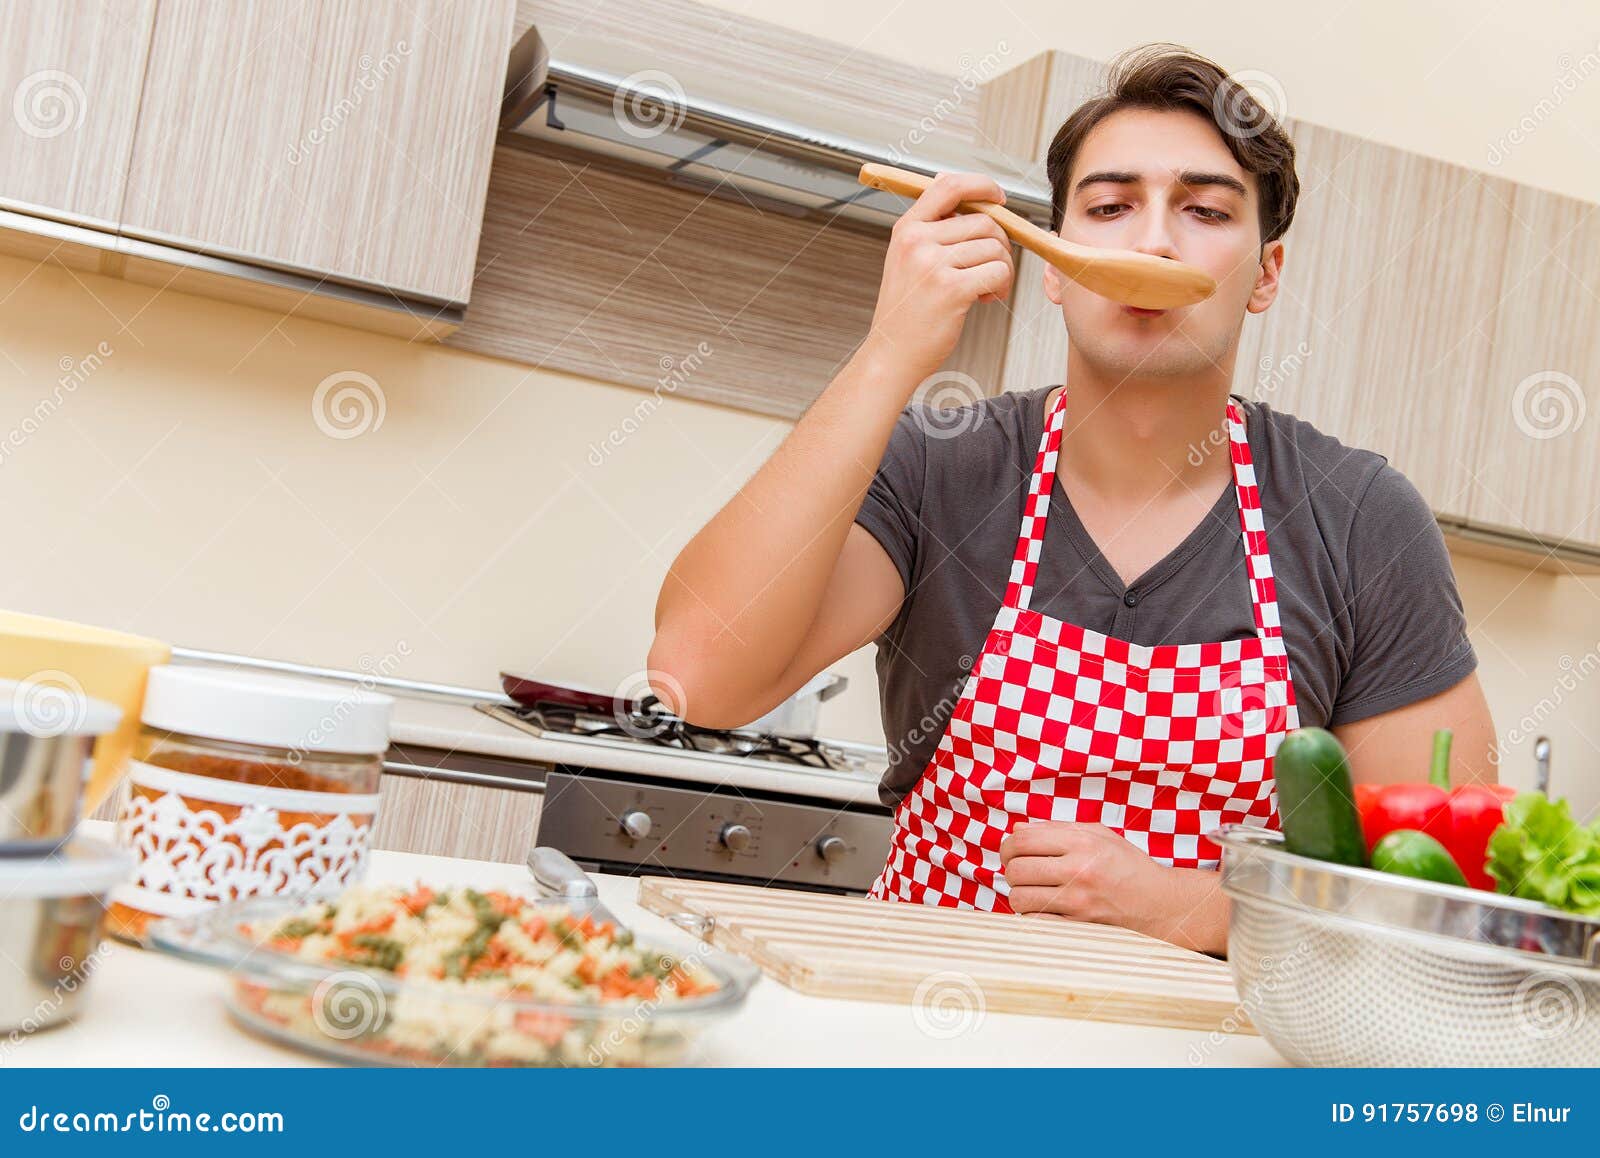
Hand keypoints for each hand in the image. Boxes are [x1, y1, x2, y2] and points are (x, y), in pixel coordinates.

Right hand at [864, 171, 1014, 382]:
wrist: (892, 354)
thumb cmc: (906, 311)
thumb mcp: (907, 258)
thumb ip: (933, 227)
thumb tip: (963, 191)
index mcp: (907, 228)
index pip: (949, 186)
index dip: (981, 186)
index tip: (998, 198)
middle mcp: (917, 241)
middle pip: (983, 221)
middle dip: (999, 243)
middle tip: (993, 266)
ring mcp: (933, 265)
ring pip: (995, 247)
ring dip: (1002, 269)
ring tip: (985, 288)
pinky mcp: (952, 289)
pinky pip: (998, 271)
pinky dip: (1001, 285)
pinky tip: (986, 298)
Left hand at [998, 821, 1230, 955]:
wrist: (1162, 904)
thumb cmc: (1128, 866)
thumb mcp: (1099, 835)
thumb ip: (1056, 829)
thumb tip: (1016, 829)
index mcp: (1082, 842)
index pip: (1022, 840)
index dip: (1008, 846)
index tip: (1011, 853)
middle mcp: (1079, 870)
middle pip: (1016, 869)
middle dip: (1011, 871)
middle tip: (1022, 873)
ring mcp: (1079, 901)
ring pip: (1020, 898)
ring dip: (1020, 895)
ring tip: (1032, 892)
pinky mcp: (1080, 927)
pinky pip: (1035, 922)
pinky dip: (1032, 916)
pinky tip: (1044, 909)